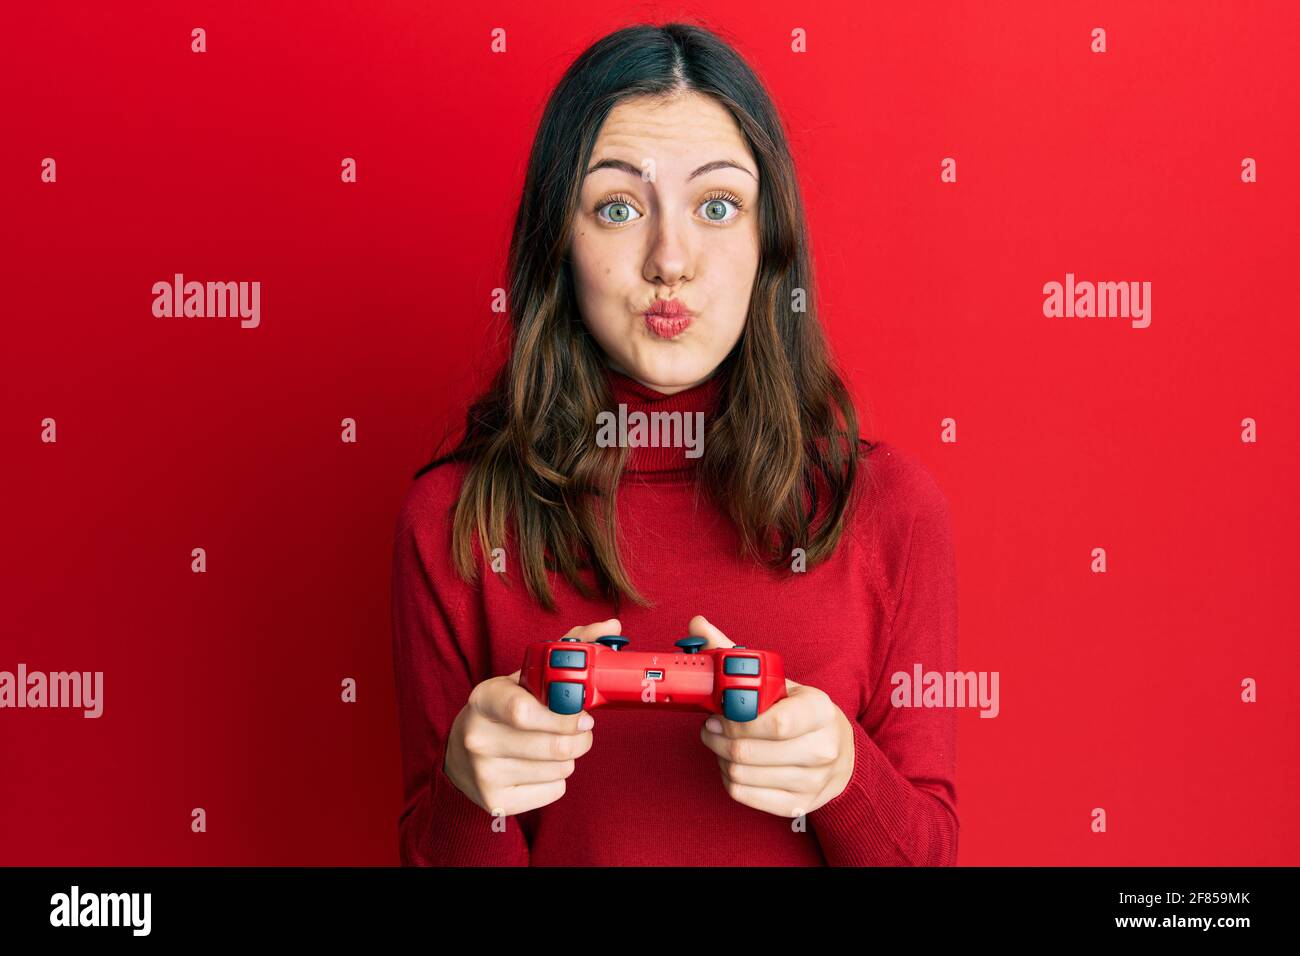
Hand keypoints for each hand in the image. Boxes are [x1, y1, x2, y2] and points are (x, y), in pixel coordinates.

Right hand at [442, 618, 620, 815]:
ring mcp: (484, 773)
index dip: (564, 715)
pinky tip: (538, 767)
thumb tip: (611, 624)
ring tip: (555, 746)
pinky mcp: (495, 802)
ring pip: (559, 769)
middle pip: (554, 747)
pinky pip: (553, 791)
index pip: (523, 710)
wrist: (461, 756)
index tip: (583, 713)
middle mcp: (478, 736)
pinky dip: (556, 779)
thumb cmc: (504, 709)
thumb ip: (567, 648)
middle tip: (582, 729)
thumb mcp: (523, 677)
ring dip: (569, 757)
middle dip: (581, 737)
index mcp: (484, 698)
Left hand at [690, 615, 855, 817]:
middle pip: (748, 751)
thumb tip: (697, 624)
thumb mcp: (780, 682)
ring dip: (720, 756)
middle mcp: (822, 749)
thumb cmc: (801, 712)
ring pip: (741, 774)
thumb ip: (739, 656)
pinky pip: (744, 794)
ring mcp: (811, 781)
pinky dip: (729, 777)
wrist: (839, 754)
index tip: (719, 710)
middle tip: (710, 725)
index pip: (775, 723)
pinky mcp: (797, 805)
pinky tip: (733, 762)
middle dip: (717, 737)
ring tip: (721, 741)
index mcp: (820, 710)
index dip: (737, 719)